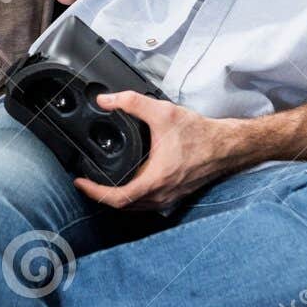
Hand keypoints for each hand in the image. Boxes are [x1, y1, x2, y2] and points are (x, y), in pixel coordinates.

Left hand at [73, 93, 240, 210]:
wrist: (226, 146)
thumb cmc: (200, 135)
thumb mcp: (161, 112)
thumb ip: (131, 102)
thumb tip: (106, 100)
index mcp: (155, 181)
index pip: (117, 198)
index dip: (94, 192)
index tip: (80, 182)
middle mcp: (161, 195)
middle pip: (122, 206)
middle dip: (101, 194)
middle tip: (86, 181)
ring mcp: (168, 198)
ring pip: (135, 206)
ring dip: (117, 196)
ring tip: (101, 182)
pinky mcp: (174, 195)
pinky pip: (146, 202)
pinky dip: (132, 195)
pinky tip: (128, 181)